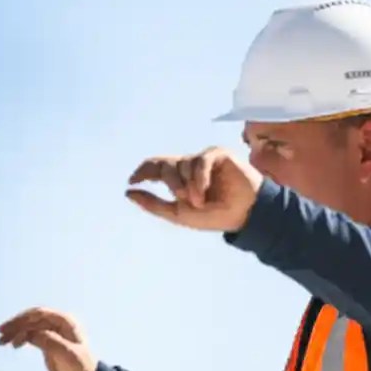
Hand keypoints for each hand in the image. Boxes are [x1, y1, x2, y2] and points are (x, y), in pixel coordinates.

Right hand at [0, 307, 98, 370]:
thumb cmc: (81, 368)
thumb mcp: (67, 354)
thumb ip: (49, 341)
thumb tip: (30, 333)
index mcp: (65, 322)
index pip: (39, 314)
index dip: (22, 318)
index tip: (8, 328)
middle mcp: (58, 325)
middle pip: (32, 319)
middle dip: (16, 325)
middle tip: (1, 333)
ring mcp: (52, 334)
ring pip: (29, 327)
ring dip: (15, 332)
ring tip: (1, 341)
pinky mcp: (48, 344)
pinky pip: (31, 336)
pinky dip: (21, 338)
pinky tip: (14, 344)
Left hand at [125, 146, 263, 231]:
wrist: (243, 216)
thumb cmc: (213, 216)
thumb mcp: (178, 213)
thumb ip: (153, 204)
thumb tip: (128, 192)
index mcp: (178, 177)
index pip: (154, 165)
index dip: (142, 170)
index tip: (132, 181)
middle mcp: (189, 165)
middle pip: (165, 164)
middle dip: (170, 183)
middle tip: (182, 199)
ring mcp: (203, 159)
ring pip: (183, 164)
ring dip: (188, 186)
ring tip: (200, 201)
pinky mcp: (219, 155)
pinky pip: (200, 161)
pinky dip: (199, 178)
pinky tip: (203, 192)